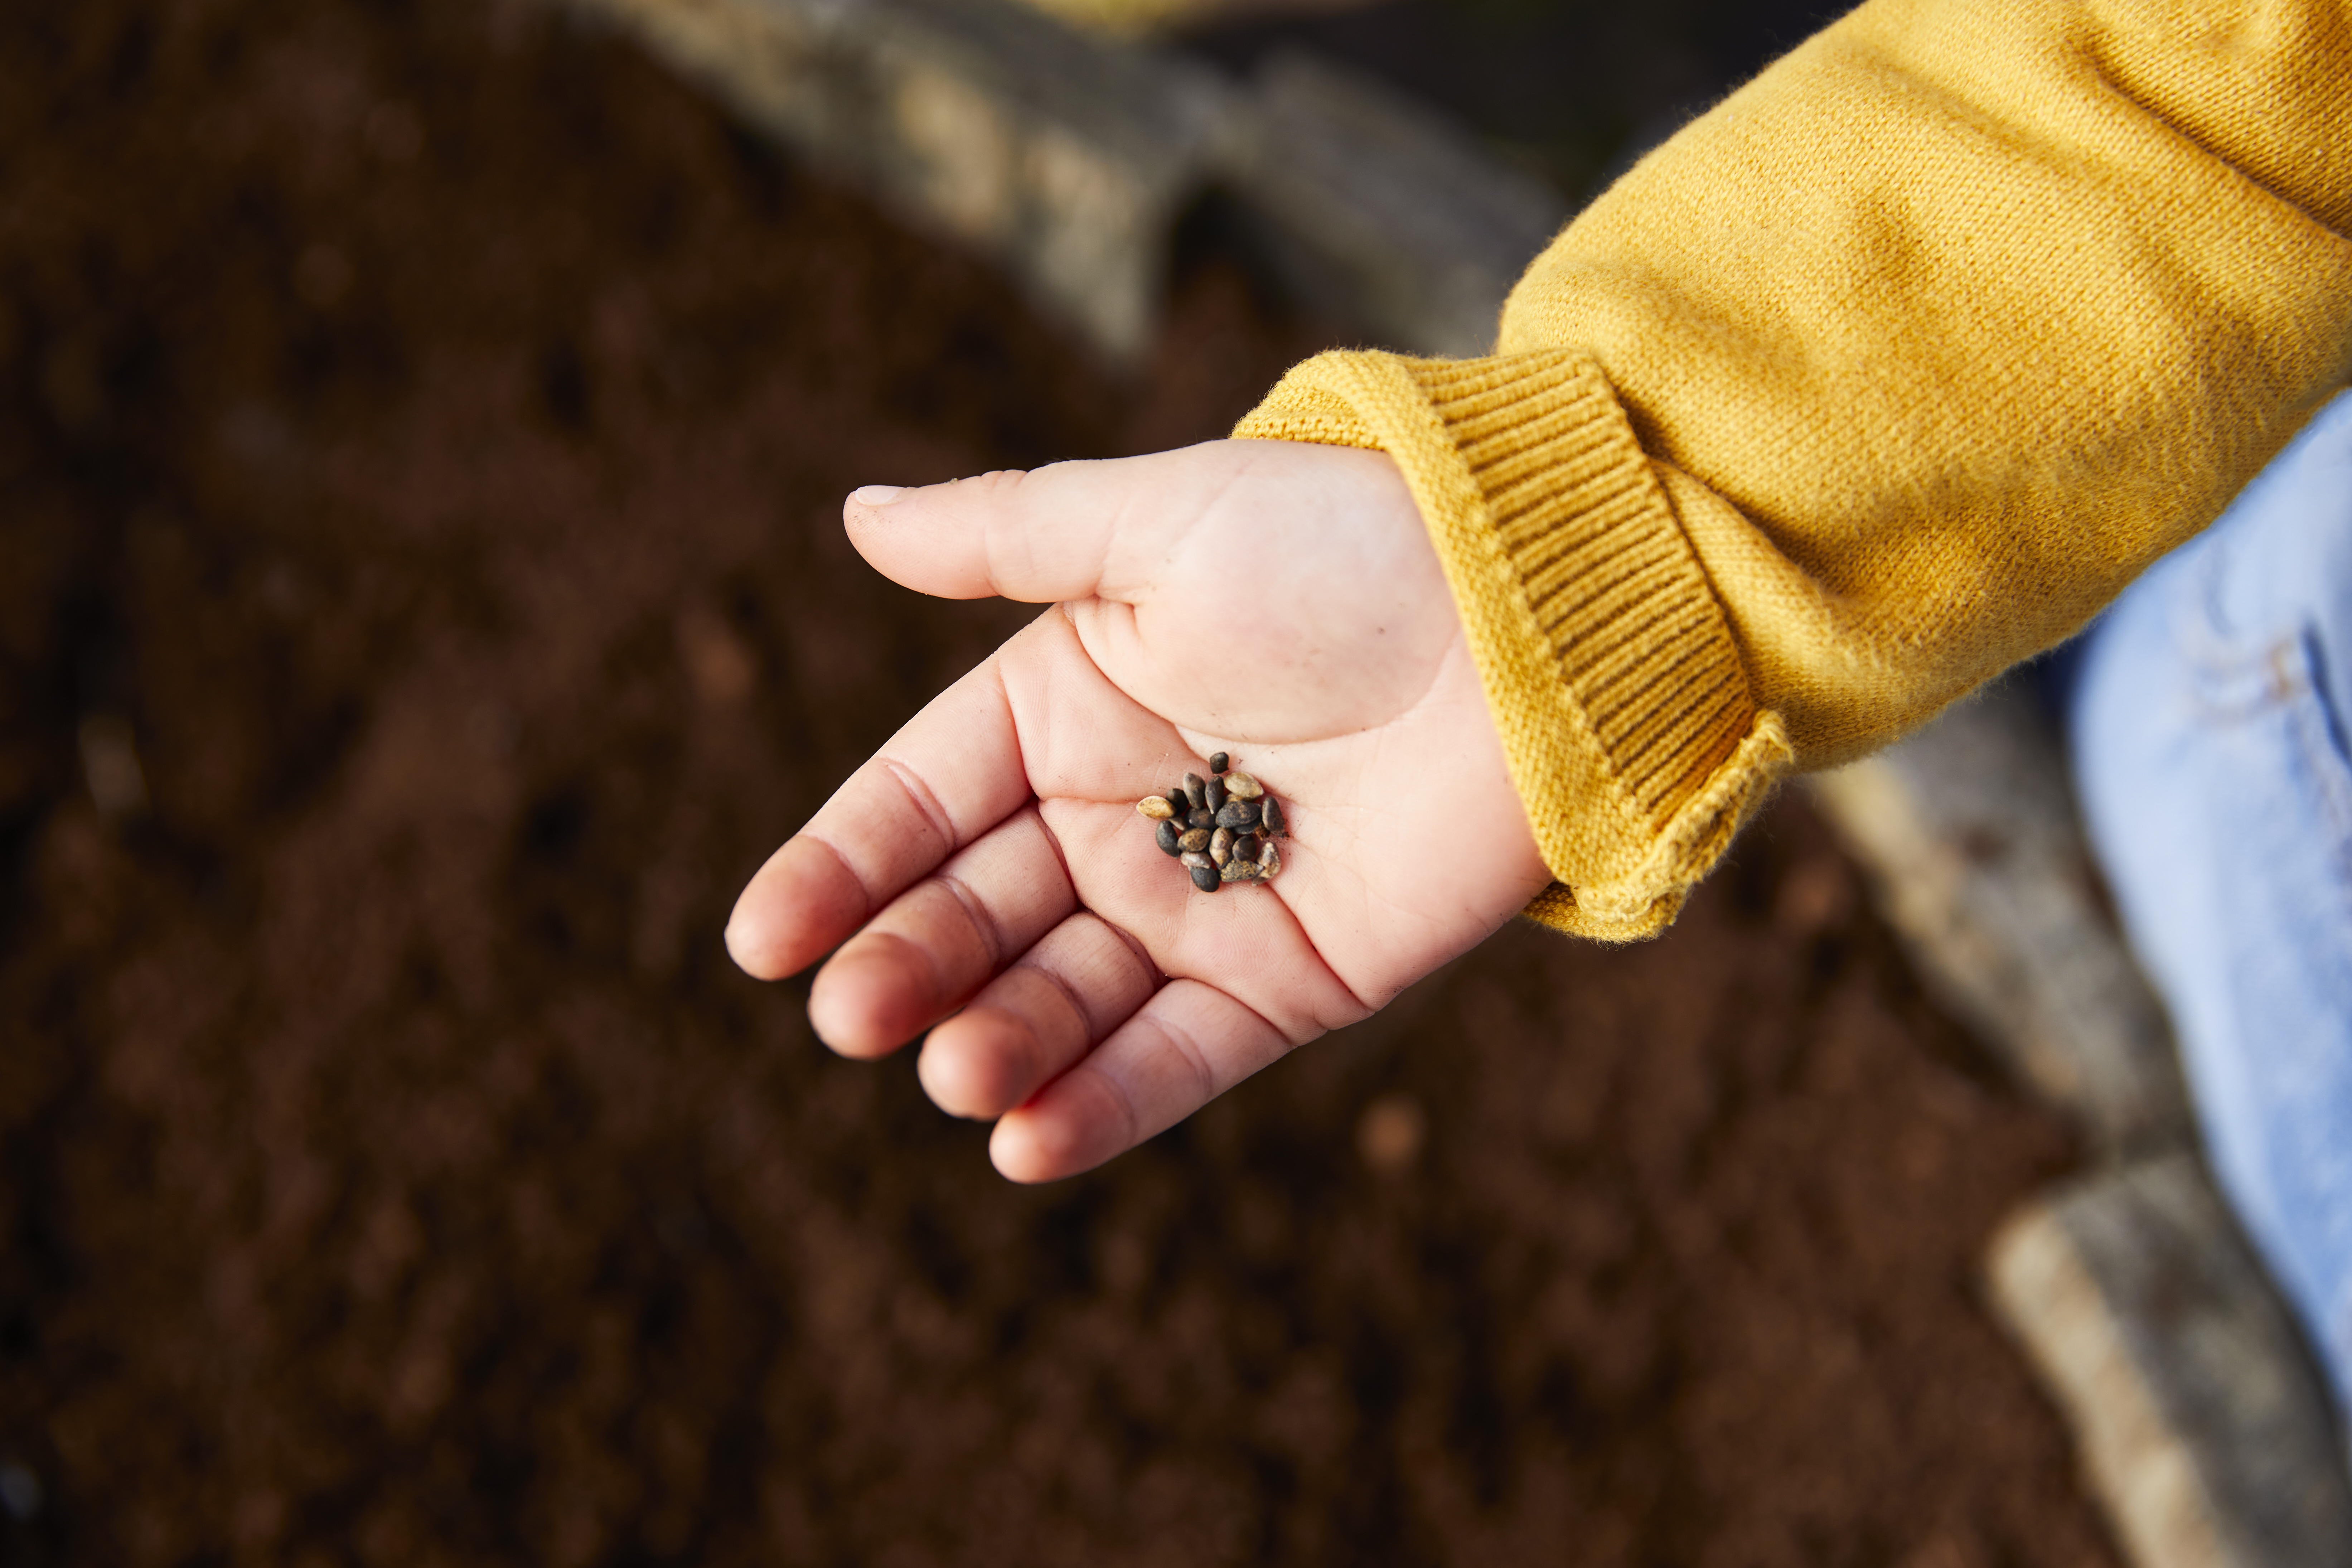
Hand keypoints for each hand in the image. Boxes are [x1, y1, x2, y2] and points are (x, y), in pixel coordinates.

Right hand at [726, 438, 1549, 1180]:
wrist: (1535, 609)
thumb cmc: (1343, 539)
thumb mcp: (1158, 522)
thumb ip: (1005, 538)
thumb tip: (856, 518)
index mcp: (1066, 707)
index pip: (919, 803)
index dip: (840, 868)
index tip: (762, 941)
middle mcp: (1118, 817)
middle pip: (979, 912)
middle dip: (911, 968)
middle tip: (855, 1018)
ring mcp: (1201, 907)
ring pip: (1066, 998)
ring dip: (999, 1043)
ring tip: (952, 1073)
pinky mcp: (1292, 982)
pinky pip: (1179, 1057)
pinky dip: (1105, 1103)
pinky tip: (1025, 1144)